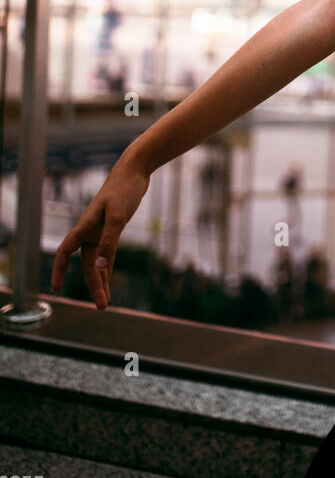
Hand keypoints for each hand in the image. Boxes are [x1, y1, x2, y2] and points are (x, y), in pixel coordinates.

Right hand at [51, 157, 150, 310]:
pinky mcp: (112, 228)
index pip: (65, 252)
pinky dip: (107, 267)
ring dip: (101, 280)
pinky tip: (108, 280)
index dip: (59, 270)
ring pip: (97, 261)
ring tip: (105, 302)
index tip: (56, 287)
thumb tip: (101, 266)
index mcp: (84, 226)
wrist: (135, 171)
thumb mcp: (118, 216)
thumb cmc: (124, 190)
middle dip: (93, 285)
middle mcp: (89, 230)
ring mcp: (100, 230)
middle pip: (87, 263)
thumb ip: (110, 241)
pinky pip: (107, 253)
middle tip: (101, 306)